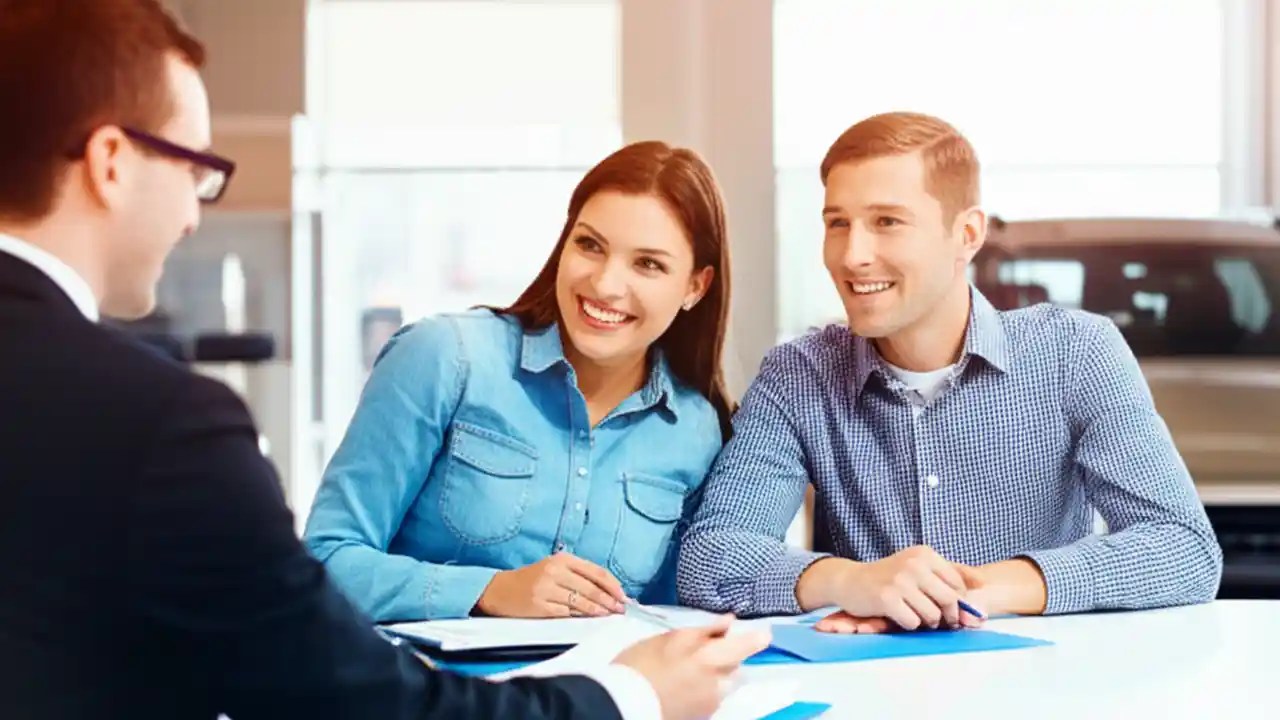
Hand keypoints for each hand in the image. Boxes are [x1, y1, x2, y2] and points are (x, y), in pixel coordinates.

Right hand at [475, 552, 626, 617]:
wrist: (501, 590)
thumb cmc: (533, 579)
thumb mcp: (555, 568)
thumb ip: (579, 576)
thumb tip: (609, 591)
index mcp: (562, 559)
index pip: (596, 571)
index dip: (612, 585)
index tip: (623, 595)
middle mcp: (555, 572)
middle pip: (591, 588)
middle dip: (609, 600)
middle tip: (621, 609)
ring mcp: (547, 589)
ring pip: (581, 602)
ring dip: (598, 611)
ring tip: (609, 615)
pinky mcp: (540, 606)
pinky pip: (567, 613)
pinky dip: (581, 617)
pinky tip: (590, 619)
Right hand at [614, 616, 771, 719]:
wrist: (621, 704)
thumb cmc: (642, 665)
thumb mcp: (670, 639)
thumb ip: (704, 632)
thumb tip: (729, 623)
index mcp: (712, 659)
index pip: (748, 646)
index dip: (756, 637)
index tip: (761, 632)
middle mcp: (718, 684)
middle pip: (736, 666)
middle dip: (726, 658)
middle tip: (702, 651)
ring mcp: (711, 704)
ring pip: (724, 683)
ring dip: (715, 674)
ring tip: (685, 669)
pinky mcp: (701, 717)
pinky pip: (711, 698)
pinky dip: (703, 689)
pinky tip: (680, 685)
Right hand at [814, 562, 988, 633]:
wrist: (851, 581)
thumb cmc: (889, 576)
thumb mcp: (920, 565)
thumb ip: (952, 571)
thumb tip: (984, 582)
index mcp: (925, 554)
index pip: (958, 584)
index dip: (958, 602)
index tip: (949, 609)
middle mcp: (914, 564)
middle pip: (949, 600)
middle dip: (948, 616)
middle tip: (940, 621)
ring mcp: (900, 580)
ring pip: (932, 614)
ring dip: (927, 622)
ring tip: (916, 616)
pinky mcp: (887, 598)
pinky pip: (913, 622)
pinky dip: (909, 624)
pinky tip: (899, 615)